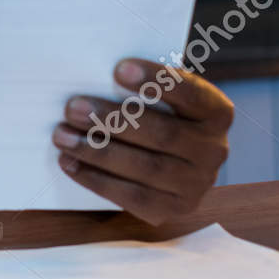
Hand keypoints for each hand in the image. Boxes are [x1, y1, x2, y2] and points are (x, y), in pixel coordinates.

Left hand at [52, 57, 232, 223]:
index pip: (190, 93)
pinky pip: (133, 197)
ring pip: (145, 168)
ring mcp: (197, 184)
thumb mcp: (162, 96)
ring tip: (62, 135)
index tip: (118, 69)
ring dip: (97, 152)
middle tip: (73, 107)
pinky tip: (69, 162)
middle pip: (163, 134)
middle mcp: (215, 150)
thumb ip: (143, 87)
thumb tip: (95, 73)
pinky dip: (96, 179)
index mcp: (216, 112)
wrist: (176, 162)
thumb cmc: (158, 114)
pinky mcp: (175, 209)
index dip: (156, 80)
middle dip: (113, 120)